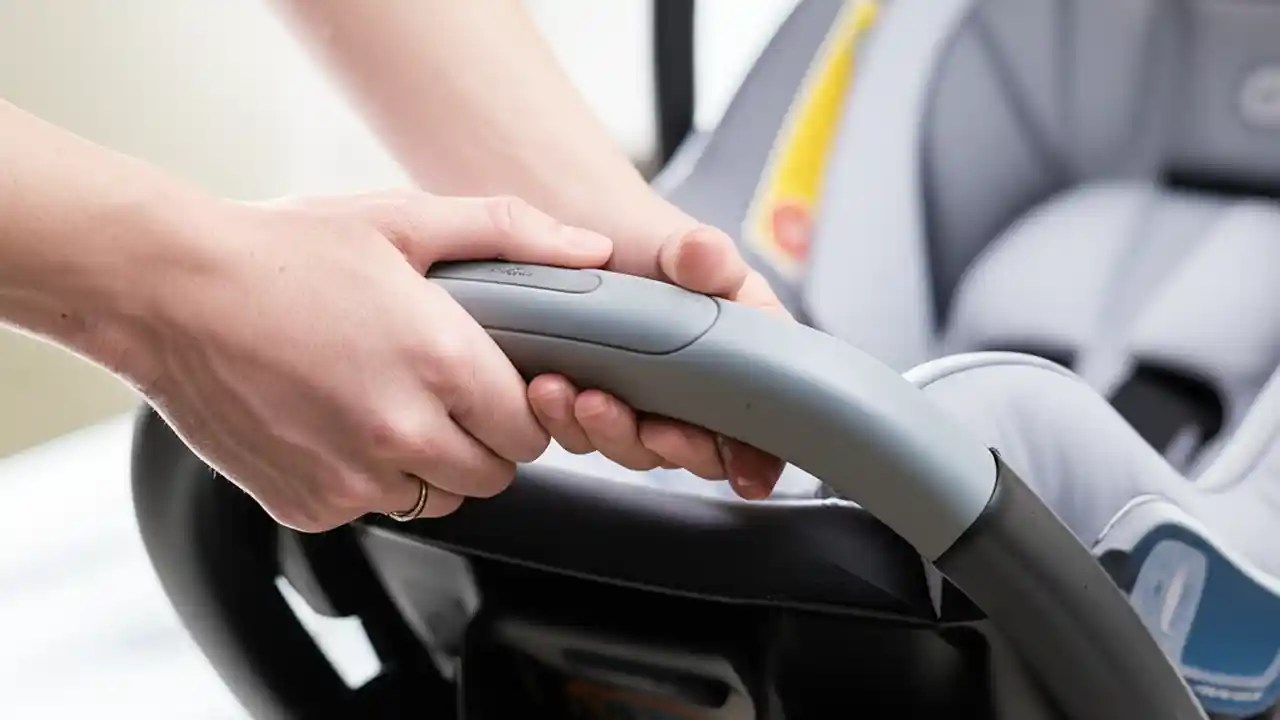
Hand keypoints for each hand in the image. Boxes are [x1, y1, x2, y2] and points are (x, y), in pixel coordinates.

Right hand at [130, 191, 611, 531]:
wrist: (168, 291)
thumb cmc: (285, 249)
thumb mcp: (403, 219)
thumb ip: (509, 232)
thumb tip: (591, 250)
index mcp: (442, 364)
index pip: (530, 430)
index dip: (521, 411)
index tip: (499, 389)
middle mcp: (404, 433)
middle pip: (493, 476)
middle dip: (485, 443)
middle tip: (449, 399)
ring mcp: (353, 479)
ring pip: (436, 501)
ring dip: (431, 468)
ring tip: (391, 408)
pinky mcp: (308, 506)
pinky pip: (369, 509)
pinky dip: (367, 480)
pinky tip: (337, 424)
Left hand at [526, 210, 789, 500]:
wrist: (568, 233)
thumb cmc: (639, 236)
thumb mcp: (679, 242)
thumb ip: (704, 255)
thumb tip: (705, 255)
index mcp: (739, 352)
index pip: (763, 422)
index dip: (758, 455)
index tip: (743, 472)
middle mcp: (695, 389)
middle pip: (699, 450)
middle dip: (671, 446)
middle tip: (648, 426)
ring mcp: (641, 402)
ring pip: (635, 448)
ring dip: (608, 431)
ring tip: (581, 396)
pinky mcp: (589, 405)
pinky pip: (581, 433)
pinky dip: (565, 419)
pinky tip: (549, 391)